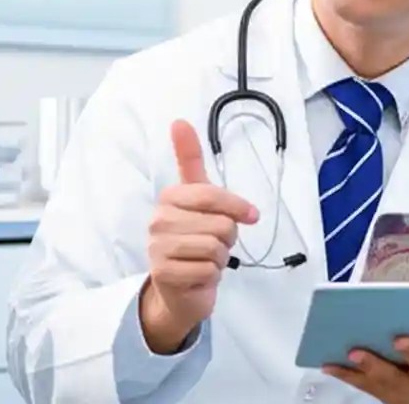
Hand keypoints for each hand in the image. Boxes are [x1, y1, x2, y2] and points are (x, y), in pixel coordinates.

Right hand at [140, 119, 258, 353]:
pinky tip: (199, 275)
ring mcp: (157, 249)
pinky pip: (210, 271)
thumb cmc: (194, 236)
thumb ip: (190, 159)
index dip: (237, 207)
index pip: (212, 195)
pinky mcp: (164, 275)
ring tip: (206, 258)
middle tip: (214, 243)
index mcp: (169, 198)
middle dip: (227, 238)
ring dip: (220, 258)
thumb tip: (179, 121)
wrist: (179, 287)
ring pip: (216, 248)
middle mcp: (158, 221)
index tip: (251, 215)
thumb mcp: (199, 196)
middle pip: (221, 224)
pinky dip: (212, 276)